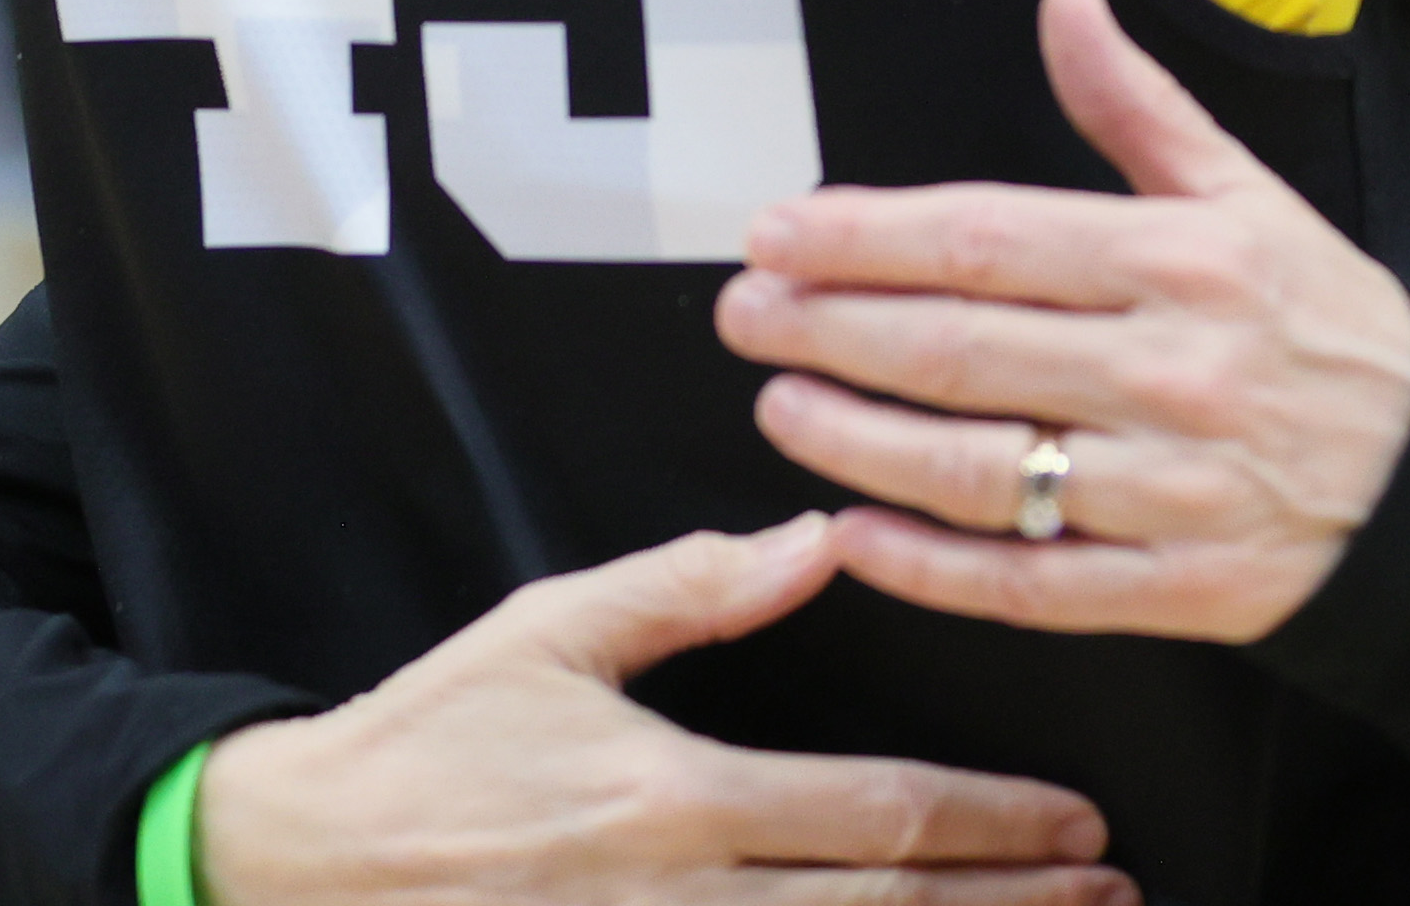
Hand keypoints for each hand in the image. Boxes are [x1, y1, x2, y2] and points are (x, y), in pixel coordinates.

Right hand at [194, 518, 1130, 903]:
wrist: (302, 861)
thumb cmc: (427, 740)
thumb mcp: (550, 631)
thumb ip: (688, 588)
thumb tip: (812, 539)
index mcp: (674, 799)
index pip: (872, 816)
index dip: (988, 826)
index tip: (1074, 820)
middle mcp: (680, 901)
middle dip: (1009, 904)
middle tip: (1108, 890)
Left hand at [716, 0, 1409, 645]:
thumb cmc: (1324, 321)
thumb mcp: (1246, 193)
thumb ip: (1137, 106)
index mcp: (1184, 260)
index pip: (988, 241)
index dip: (867, 237)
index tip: (777, 230)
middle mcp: (1173, 370)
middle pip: (962, 351)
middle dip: (832, 329)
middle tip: (742, 313)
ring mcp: (1173, 490)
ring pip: (980, 470)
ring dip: (858, 444)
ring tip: (780, 407)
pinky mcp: (1178, 592)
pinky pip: (1030, 584)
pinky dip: (932, 567)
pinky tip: (854, 538)